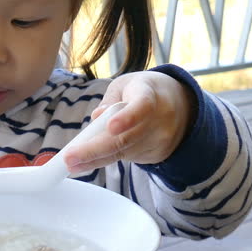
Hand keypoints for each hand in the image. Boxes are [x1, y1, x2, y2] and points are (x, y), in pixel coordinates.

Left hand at [64, 71, 195, 172]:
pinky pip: (127, 159)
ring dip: (94, 160)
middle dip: (94, 151)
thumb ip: (110, 100)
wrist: (182, 106)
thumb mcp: (125, 85)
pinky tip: (88, 161)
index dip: (127, 118)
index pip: (142, 106)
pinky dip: (105, 160)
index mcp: (149, 94)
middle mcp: (159, 119)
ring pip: (123, 153)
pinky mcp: (158, 154)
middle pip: (125, 139)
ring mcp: (160, 139)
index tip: (111, 127)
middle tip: (69, 159)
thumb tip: (96, 118)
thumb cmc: (142, 92)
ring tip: (71, 164)